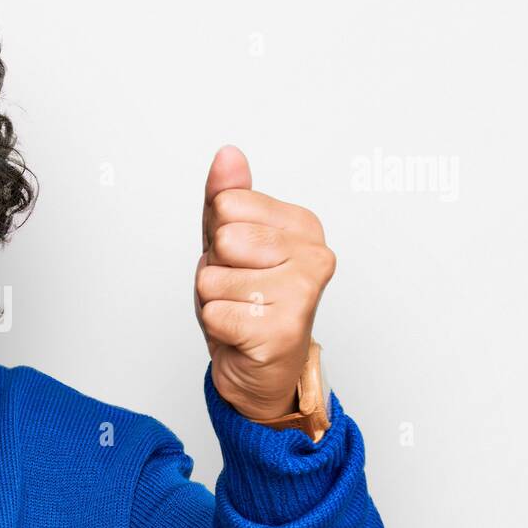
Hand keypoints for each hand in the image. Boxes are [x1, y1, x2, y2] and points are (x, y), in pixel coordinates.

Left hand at [194, 146, 336, 420]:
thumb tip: (228, 155)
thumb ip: (226, 197)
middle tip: (238, 292)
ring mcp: (303, 292)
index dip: (218, 237)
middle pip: (222, 238)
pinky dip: (217, 327)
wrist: (259, 371)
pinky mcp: (282, 330)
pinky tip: (241, 334)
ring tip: (239, 312)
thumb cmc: (246, 304)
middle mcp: (314, 255)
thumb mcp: (228, 243)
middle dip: (215, 269)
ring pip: (213, 277)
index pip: (227, 204)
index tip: (240, 261)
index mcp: (303, 225)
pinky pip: (214, 312)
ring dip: (214, 300)